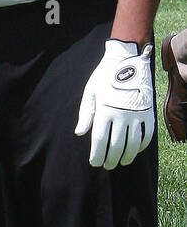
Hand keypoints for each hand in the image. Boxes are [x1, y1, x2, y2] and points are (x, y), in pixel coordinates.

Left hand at [75, 39, 154, 168]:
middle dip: (111, 159)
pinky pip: (147, 135)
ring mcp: (136, 114)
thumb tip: (79, 133)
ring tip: (122, 162)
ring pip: (132, 144)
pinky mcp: (148, 112)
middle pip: (116, 146)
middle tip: (107, 165)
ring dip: (127, 156)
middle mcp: (121, 115)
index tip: (95, 163)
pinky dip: (141, 145)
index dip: (97, 155)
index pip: (99, 141)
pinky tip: (135, 150)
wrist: (127, 60)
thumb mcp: (90, 92)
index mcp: (104, 110)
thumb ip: (86, 114)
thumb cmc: (104, 77)